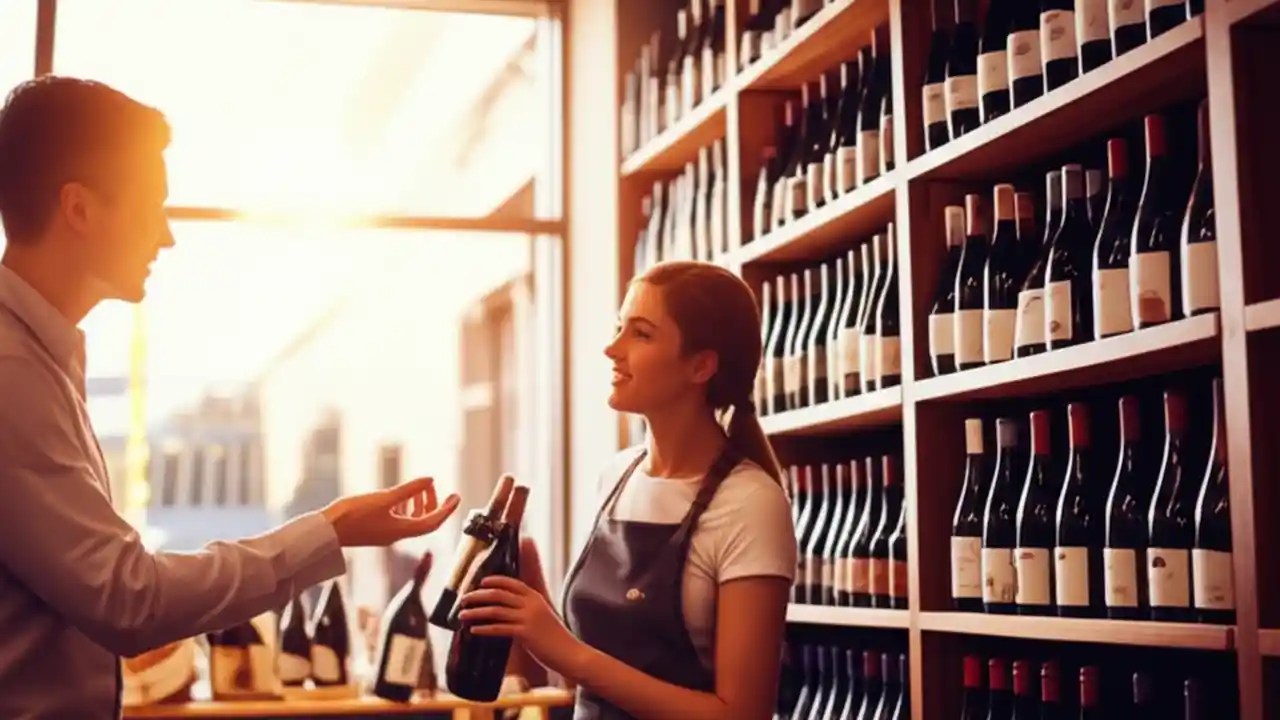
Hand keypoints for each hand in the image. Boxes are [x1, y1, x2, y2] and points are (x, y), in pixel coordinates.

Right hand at [321, 477, 459, 546]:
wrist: (327, 530)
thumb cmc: (353, 515)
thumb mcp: (384, 498)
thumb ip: (409, 489)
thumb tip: (430, 479)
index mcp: (402, 530)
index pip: (433, 522)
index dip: (447, 509)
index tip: (456, 496)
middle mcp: (397, 534)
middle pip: (425, 522)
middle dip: (434, 504)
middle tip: (435, 487)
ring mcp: (387, 533)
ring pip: (412, 520)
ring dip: (420, 504)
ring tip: (420, 488)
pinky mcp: (376, 529)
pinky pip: (399, 519)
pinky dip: (406, 506)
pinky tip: (401, 495)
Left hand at [459, 576, 586, 676]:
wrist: (569, 653)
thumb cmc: (554, 637)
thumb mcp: (542, 616)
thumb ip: (526, 610)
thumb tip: (504, 611)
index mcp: (535, 597)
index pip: (511, 582)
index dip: (494, 580)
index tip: (480, 582)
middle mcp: (531, 604)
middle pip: (498, 594)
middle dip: (478, 595)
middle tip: (464, 599)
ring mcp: (528, 618)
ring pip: (495, 610)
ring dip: (476, 612)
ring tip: (462, 615)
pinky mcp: (525, 633)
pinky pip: (499, 628)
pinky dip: (484, 629)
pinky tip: (474, 631)